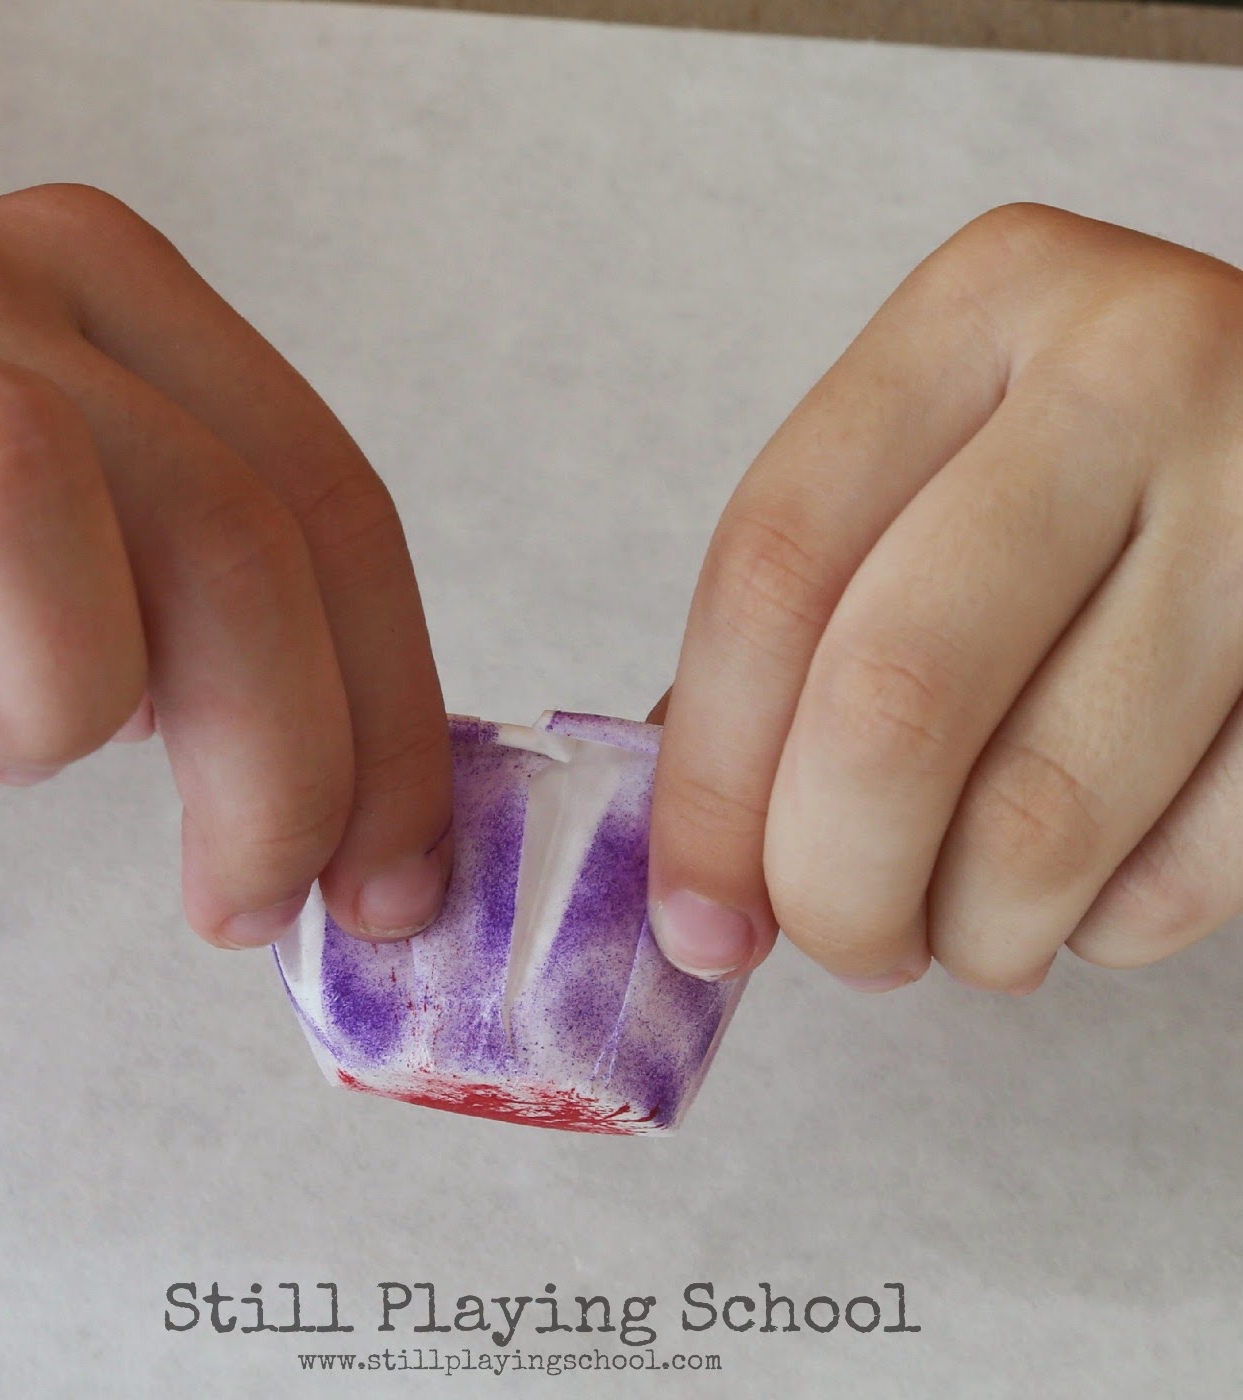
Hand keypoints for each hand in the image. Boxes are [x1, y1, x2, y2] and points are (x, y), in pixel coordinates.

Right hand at [0, 185, 453, 947]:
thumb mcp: (83, 571)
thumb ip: (215, 634)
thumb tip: (362, 822)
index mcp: (126, 299)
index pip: (332, 505)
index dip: (395, 714)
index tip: (397, 875)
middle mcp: (3, 277)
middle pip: (228, 520)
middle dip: (284, 761)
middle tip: (253, 902)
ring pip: (28, 479)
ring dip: (56, 691)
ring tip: (2, 745)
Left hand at [645, 203, 1242, 993]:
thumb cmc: (1078, 488)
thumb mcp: (929, 482)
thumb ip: (801, 637)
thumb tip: (695, 870)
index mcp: (978, 309)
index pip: (774, 569)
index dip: (705, 782)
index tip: (694, 920)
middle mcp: (1135, 369)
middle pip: (894, 696)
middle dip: (834, 884)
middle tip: (840, 943)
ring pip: (1044, 817)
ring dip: (972, 927)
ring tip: (962, 917)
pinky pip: (1189, 870)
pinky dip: (1106, 926)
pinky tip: (1090, 884)